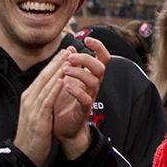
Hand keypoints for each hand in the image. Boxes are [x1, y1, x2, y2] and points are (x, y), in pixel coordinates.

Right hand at [14, 50, 66, 166]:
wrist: (24, 154)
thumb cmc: (33, 134)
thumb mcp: (36, 113)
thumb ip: (42, 100)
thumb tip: (52, 88)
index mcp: (28, 97)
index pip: (42, 76)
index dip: (53, 63)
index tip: (64, 52)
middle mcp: (29, 99)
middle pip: (44, 76)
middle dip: (57, 62)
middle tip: (68, 49)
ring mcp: (32, 107)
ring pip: (46, 85)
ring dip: (58, 71)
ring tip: (68, 59)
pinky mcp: (38, 117)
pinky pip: (48, 100)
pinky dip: (55, 89)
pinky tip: (63, 80)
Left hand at [53, 38, 109, 157]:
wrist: (64, 127)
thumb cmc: (66, 102)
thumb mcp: (67, 79)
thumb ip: (71, 65)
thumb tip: (70, 47)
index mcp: (91, 75)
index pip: (103, 57)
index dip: (98, 46)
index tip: (87, 38)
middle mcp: (93, 84)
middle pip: (101, 67)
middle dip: (86, 59)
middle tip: (70, 58)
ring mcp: (90, 97)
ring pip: (94, 81)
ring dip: (79, 72)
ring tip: (64, 70)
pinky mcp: (84, 110)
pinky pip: (86, 98)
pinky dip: (76, 90)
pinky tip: (65, 85)